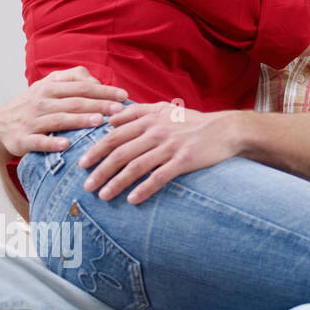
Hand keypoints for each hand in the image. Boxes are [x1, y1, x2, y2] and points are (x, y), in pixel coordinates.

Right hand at [0, 67, 127, 159]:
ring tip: (99, 122)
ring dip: (80, 121)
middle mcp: (41, 102)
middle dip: (99, 105)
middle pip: (75, 102)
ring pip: (59, 119)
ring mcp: (31, 120)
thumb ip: (74, 78)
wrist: (1, 124)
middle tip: (119, 110)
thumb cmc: (36, 103)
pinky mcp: (22, 139)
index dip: (104, 91)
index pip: (82, 87)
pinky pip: (38, 141)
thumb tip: (98, 81)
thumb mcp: (51, 84)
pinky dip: (51, 143)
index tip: (124, 96)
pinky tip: (67, 145)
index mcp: (50, 87)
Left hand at [77, 102, 242, 203]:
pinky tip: (133, 200)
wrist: (227, 129)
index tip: (82, 164)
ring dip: (117, 182)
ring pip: (137, 166)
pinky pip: (160, 177)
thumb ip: (137, 112)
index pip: (115, 135)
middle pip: (121, 152)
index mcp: (150, 119)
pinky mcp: (185, 160)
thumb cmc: (193, 121)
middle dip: (100, 170)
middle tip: (86, 186)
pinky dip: (145, 189)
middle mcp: (158, 132)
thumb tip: (110, 120)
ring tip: (103, 196)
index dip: (96, 150)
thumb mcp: (165, 109)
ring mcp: (171, 146)